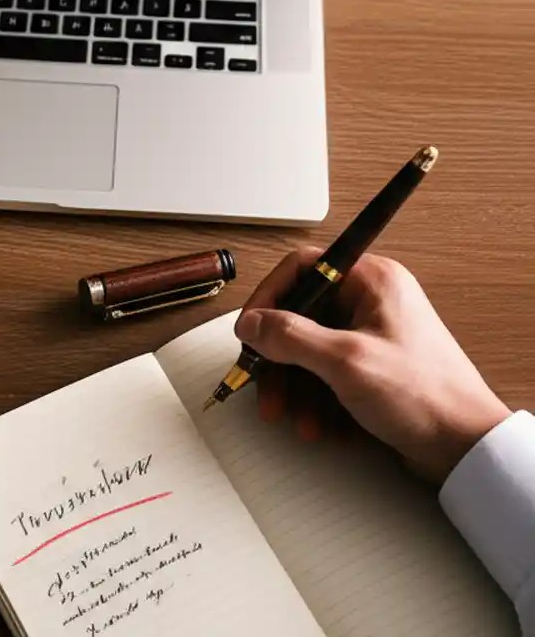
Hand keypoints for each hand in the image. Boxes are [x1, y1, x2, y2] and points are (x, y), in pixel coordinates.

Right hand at [234, 247, 511, 481]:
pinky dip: (317, 401)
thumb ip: (290, 336)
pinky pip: (327, 374)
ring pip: (310, 350)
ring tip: (298, 418)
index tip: (250, 330)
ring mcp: (371, 335)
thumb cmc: (425, 396)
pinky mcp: (372, 366)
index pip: (302, 268)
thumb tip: (251, 323)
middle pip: (300, 316)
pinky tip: (322, 425)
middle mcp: (371, 302)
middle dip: (279, 359)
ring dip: (296, 388)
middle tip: (266, 388)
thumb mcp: (345, 361)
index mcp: (372, 281)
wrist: (463, 446)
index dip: (268, 298)